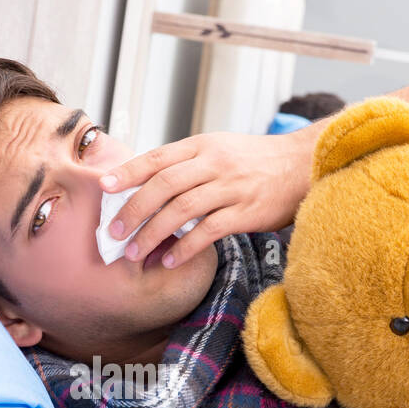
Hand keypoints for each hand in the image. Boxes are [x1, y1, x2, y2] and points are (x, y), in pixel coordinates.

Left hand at [99, 127, 313, 266]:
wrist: (304, 164)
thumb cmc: (257, 162)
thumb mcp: (221, 150)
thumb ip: (188, 164)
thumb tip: (147, 183)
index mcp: (203, 146)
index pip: (158, 158)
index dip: (128, 172)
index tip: (104, 187)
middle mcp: (214, 163)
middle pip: (164, 185)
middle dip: (133, 210)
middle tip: (113, 233)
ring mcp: (231, 187)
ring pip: (182, 209)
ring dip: (153, 233)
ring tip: (135, 253)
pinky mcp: (246, 212)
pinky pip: (209, 231)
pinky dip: (185, 247)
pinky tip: (169, 261)